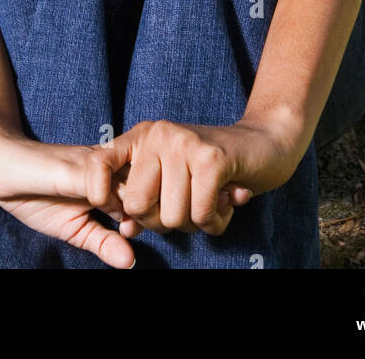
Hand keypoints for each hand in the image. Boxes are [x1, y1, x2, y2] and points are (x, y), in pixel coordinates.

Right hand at [0, 130, 137, 268]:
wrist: (0, 166)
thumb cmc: (36, 196)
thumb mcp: (74, 229)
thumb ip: (102, 241)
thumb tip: (131, 261)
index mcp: (111, 181)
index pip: (147, 197)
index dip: (147, 217)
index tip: (132, 231)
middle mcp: (108, 167)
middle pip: (145, 188)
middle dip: (143, 212)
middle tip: (129, 227)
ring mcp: (93, 162)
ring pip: (128, 181)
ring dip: (128, 202)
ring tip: (116, 216)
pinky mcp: (73, 162)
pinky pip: (99, 175)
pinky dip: (103, 191)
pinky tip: (96, 200)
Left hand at [85, 117, 303, 236]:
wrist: (265, 143)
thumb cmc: (213, 168)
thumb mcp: (173, 177)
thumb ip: (148, 199)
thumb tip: (124, 230)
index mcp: (142, 137)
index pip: (98, 163)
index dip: (99, 192)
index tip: (121, 213)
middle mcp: (158, 135)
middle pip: (139, 206)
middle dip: (163, 222)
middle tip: (186, 209)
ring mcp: (184, 144)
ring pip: (172, 216)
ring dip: (195, 223)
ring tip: (209, 202)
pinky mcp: (212, 159)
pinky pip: (200, 214)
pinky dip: (214, 222)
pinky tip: (225, 203)